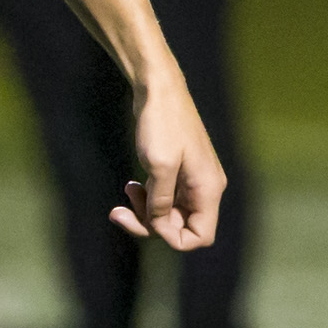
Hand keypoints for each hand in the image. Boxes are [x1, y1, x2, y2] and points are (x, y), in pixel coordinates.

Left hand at [107, 72, 226, 250]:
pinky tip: (131, 185)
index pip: (201, 236)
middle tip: (119, 212)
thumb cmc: (162, 123)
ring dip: (144, 211)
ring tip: (126, 192)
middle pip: (180, 227)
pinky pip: (163, 198)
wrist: (158, 89)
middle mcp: (204, 188)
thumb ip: (159, 202)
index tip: (148, 220)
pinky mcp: (176, 171)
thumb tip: (157, 226)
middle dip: (149, 224)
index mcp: (208, 189)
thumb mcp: (159, 166)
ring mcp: (190, 180)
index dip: (173, 238)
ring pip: (168, 214)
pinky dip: (146, 198)